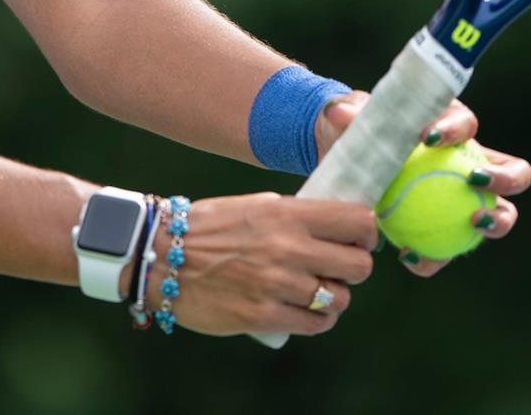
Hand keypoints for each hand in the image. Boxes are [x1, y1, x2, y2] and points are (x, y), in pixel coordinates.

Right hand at [137, 192, 376, 335]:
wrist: (162, 256)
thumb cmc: (212, 227)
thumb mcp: (258, 206)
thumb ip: (299, 216)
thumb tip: (341, 226)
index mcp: (288, 214)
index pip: (358, 222)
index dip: (367, 234)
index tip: (359, 240)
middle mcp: (288, 248)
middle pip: (359, 267)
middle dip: (353, 269)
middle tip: (337, 268)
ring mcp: (276, 284)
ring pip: (339, 299)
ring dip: (333, 297)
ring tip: (314, 290)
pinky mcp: (262, 316)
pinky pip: (314, 324)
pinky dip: (316, 320)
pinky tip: (304, 310)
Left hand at [316, 92, 530, 276]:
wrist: (348, 167)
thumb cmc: (357, 133)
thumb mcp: (348, 120)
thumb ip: (348, 115)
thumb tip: (342, 113)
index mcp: (452, 127)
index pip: (465, 122)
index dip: (456, 128)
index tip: (427, 137)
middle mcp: (471, 163)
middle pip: (513, 170)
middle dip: (506, 177)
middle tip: (476, 181)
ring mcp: (467, 200)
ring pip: (500, 213)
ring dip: (497, 221)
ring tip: (474, 223)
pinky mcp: (448, 231)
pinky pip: (449, 248)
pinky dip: (434, 255)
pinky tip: (408, 255)